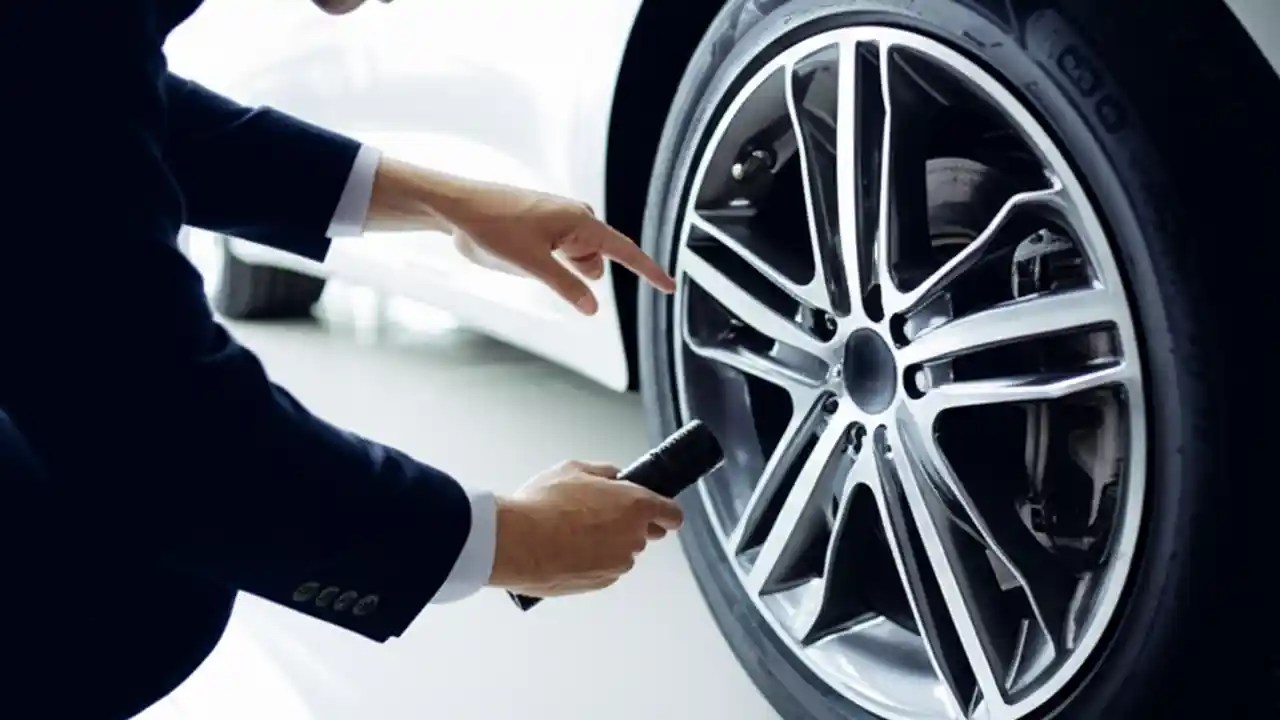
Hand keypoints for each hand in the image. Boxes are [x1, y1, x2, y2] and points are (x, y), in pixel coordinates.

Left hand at [411, 167, 674, 314]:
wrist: (457, 207)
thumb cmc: (492, 228)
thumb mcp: (532, 265)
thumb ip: (567, 287)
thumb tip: (593, 307)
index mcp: (581, 222)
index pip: (626, 252)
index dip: (649, 272)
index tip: (670, 287)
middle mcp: (576, 216)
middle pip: (596, 261)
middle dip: (577, 275)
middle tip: (536, 263)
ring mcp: (559, 218)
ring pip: (575, 259)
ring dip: (556, 269)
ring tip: (519, 255)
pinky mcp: (544, 222)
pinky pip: (558, 252)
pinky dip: (546, 261)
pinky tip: (516, 251)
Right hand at [487, 460, 683, 597]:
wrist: (516, 543)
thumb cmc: (542, 505)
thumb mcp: (574, 469)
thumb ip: (604, 472)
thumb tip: (614, 476)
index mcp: (635, 505)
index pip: (672, 513)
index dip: (667, 512)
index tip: (662, 512)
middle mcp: (633, 537)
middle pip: (645, 533)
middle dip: (629, 524)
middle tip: (598, 513)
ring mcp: (617, 563)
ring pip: (622, 551)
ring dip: (607, 543)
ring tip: (572, 531)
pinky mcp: (600, 583)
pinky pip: (604, 569)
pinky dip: (592, 561)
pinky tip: (566, 549)